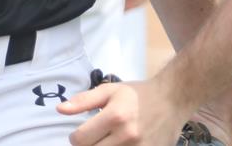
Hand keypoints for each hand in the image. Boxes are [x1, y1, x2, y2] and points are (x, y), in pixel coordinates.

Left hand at [60, 78, 189, 145]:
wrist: (172, 99)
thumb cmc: (137, 94)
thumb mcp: (109, 91)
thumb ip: (83, 101)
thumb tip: (60, 109)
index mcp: (115, 116)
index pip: (81, 139)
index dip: (75, 138)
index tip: (79, 134)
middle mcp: (127, 135)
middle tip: (93, 139)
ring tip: (105, 141)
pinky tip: (117, 145)